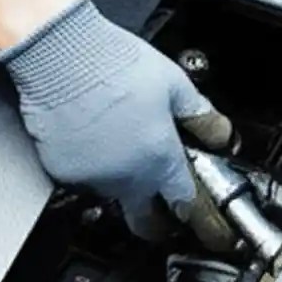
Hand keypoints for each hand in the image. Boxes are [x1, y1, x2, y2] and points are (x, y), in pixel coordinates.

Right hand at [0, 0, 231, 239]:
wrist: (60, 53)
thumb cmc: (113, 63)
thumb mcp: (174, 84)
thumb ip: (202, 116)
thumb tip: (221, 135)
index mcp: (160, 160)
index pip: (188, 207)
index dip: (202, 220)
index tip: (207, 228)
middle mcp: (127, 179)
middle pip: (146, 223)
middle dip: (158, 224)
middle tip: (162, 209)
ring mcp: (92, 179)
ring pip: (113, 194)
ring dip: (122, 179)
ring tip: (119, 139)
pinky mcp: (63, 172)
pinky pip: (83, 177)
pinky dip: (91, 164)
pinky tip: (93, 134)